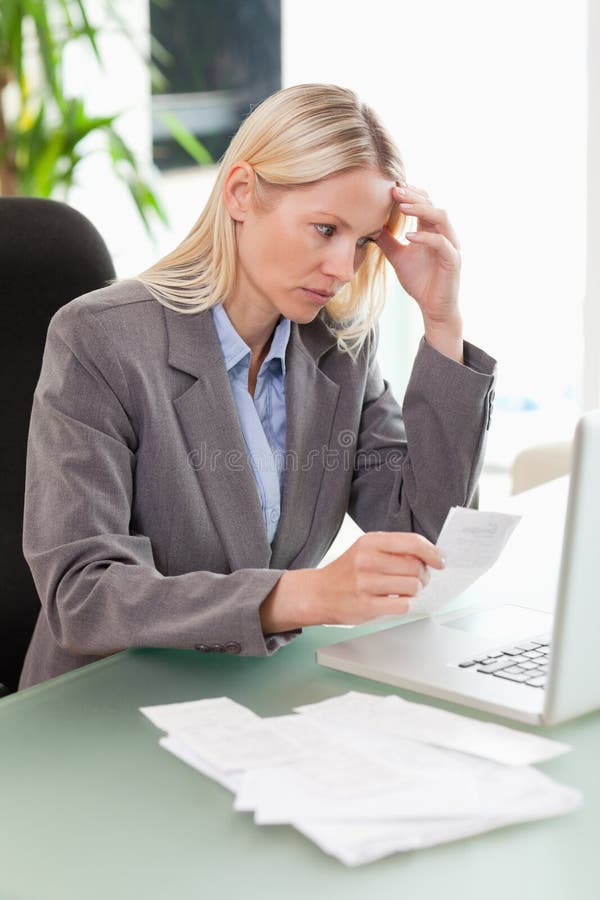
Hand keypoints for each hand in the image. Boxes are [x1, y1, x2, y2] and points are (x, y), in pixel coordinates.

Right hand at [311, 531, 444, 625]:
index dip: (432, 552)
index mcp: (370, 542)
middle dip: (423, 575)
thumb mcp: (366, 549)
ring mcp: (366, 584)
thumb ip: (394, 549)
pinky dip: (405, 604)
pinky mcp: (367, 606)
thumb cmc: (347, 571)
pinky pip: (403, 605)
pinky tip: (395, 600)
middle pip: (416, 567)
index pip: (413, 542)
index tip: (439, 560)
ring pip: (413, 586)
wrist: (318, 593)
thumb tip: (429, 554)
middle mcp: (368, 560)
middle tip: (417, 579)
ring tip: (403, 590)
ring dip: (414, 591)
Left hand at [376, 183, 461, 330]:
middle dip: (413, 196)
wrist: (432, 307)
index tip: (390, 187)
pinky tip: (409, 236)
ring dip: (421, 209)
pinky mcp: (453, 260)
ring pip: (441, 217)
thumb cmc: (419, 281)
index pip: (424, 203)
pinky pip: (442, 243)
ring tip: (402, 206)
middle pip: (432, 204)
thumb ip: (387, 241)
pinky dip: (426, 237)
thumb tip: (369, 226)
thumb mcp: (397, 257)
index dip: (410, 193)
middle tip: (394, 189)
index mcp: (432, 230)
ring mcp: (451, 245)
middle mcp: (444, 233)